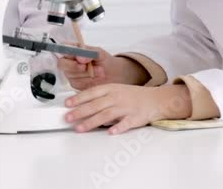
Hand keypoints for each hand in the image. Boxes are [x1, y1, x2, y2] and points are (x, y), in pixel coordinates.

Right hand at [58, 46, 149, 89]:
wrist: (113, 73)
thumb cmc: (104, 60)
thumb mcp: (99, 52)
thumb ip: (89, 52)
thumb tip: (80, 57)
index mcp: (73, 50)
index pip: (63, 49)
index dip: (67, 53)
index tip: (77, 56)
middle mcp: (69, 61)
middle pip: (61, 64)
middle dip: (73, 66)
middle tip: (85, 66)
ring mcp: (71, 73)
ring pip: (70, 74)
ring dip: (85, 73)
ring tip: (99, 71)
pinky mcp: (75, 84)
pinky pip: (77, 83)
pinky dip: (88, 81)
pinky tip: (96, 78)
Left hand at [64, 84, 192, 134]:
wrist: (155, 99)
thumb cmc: (132, 96)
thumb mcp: (115, 90)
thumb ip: (100, 96)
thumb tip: (80, 103)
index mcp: (111, 89)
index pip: (92, 93)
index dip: (78, 98)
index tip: (67, 104)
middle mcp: (117, 97)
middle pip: (96, 105)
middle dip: (80, 112)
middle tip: (68, 118)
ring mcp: (126, 107)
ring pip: (106, 115)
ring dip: (92, 122)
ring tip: (80, 128)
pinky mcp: (135, 118)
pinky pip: (126, 123)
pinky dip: (118, 128)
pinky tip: (110, 132)